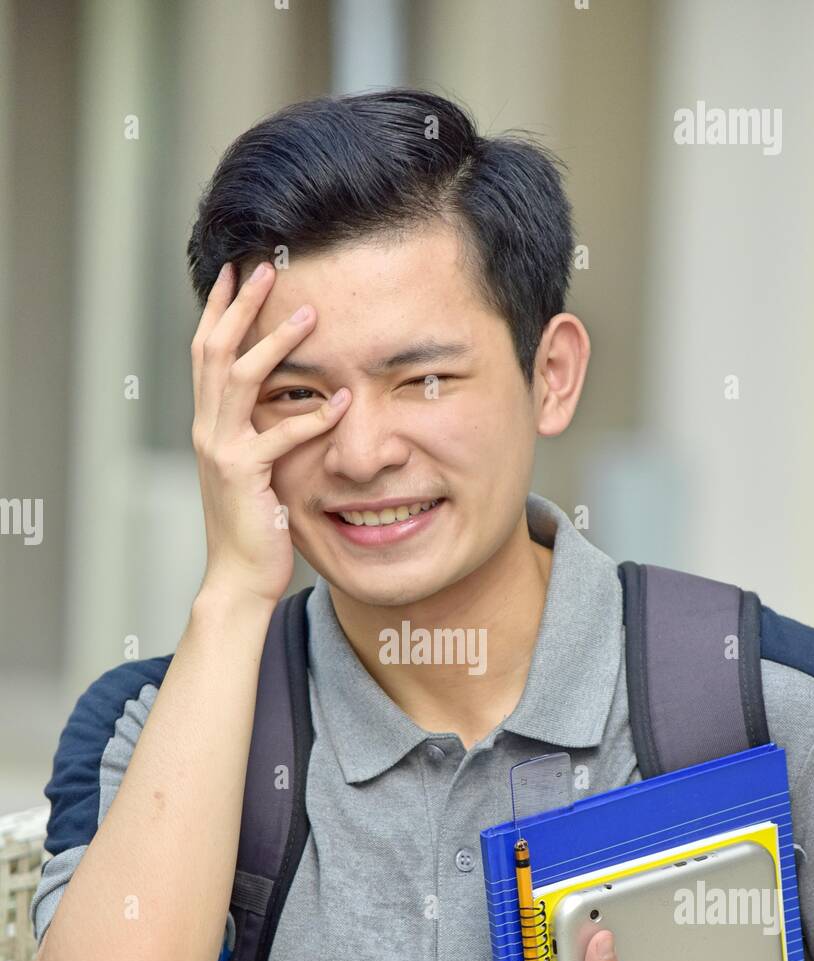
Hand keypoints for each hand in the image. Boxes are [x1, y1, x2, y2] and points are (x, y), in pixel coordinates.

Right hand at [190, 259, 351, 607]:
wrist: (239, 577)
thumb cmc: (256, 526)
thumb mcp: (257, 469)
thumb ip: (262, 432)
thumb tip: (292, 399)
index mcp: (210, 425)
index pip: (206, 354)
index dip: (219, 311)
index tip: (236, 273)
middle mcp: (208, 431)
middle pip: (214, 351)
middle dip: (240, 307)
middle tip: (267, 268)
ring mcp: (221, 451)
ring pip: (240, 380)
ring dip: (274, 343)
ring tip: (309, 316)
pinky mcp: (244, 476)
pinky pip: (280, 436)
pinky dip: (313, 417)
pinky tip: (344, 402)